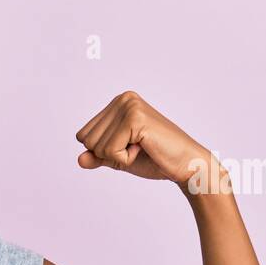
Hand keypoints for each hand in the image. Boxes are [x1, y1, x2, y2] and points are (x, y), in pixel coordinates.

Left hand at [75, 91, 225, 193]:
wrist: (185, 165)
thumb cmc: (154, 159)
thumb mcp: (118, 158)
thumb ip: (97, 157)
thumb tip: (79, 159)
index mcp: (117, 103)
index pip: (83, 135)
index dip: (103, 151)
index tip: (129, 146)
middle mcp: (122, 99)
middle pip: (86, 140)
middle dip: (109, 154)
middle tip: (137, 148)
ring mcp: (129, 106)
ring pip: (96, 146)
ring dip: (118, 156)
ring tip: (142, 148)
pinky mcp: (135, 119)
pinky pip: (110, 151)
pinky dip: (125, 159)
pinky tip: (145, 149)